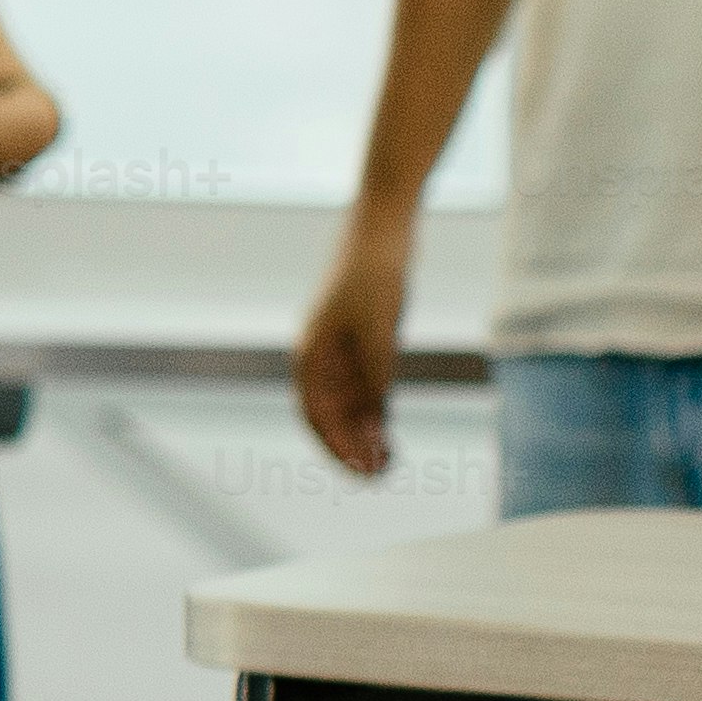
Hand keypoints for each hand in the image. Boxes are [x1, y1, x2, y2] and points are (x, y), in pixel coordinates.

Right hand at [296, 223, 407, 476]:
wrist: (384, 224)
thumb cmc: (374, 271)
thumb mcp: (379, 326)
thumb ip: (377, 374)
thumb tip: (377, 421)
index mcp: (311, 353)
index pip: (315, 414)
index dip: (335, 447)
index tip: (360, 472)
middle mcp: (320, 356)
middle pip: (329, 414)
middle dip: (350, 447)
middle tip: (379, 476)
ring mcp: (341, 348)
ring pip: (346, 403)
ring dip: (362, 433)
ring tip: (387, 461)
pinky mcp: (364, 339)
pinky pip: (364, 386)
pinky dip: (374, 410)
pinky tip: (390, 428)